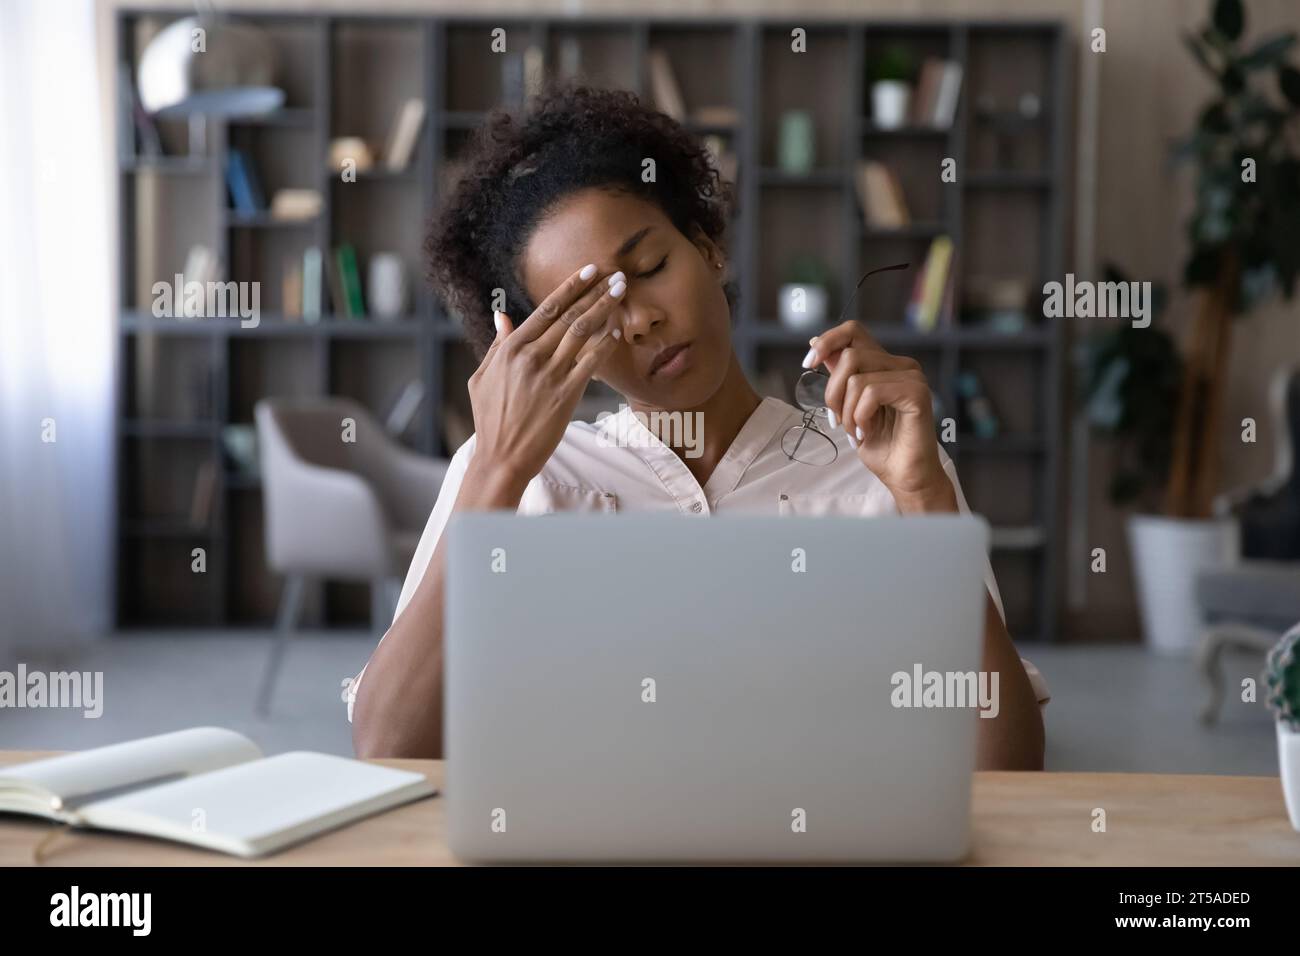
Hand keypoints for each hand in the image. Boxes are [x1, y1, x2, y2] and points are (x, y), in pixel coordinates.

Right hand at [468, 264, 625, 488]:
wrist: (502, 457)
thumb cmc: (490, 419)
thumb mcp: (482, 377)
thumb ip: (497, 345)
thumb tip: (502, 315)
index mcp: (511, 349)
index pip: (546, 309)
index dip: (570, 287)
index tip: (588, 271)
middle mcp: (531, 357)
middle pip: (569, 315)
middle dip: (594, 292)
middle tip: (615, 275)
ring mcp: (550, 376)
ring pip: (582, 333)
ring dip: (604, 309)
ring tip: (621, 293)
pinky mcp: (566, 396)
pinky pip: (591, 363)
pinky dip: (605, 345)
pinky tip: (616, 332)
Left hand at [804, 320, 947, 501]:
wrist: (903, 476)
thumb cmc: (880, 445)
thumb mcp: (848, 406)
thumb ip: (840, 375)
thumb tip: (816, 343)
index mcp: (885, 364)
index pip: (853, 331)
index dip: (827, 342)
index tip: (808, 364)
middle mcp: (901, 365)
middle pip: (849, 356)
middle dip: (833, 393)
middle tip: (838, 421)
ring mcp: (911, 376)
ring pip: (857, 377)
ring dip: (847, 412)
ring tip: (857, 431)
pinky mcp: (917, 392)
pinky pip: (871, 392)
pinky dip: (860, 416)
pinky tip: (867, 432)